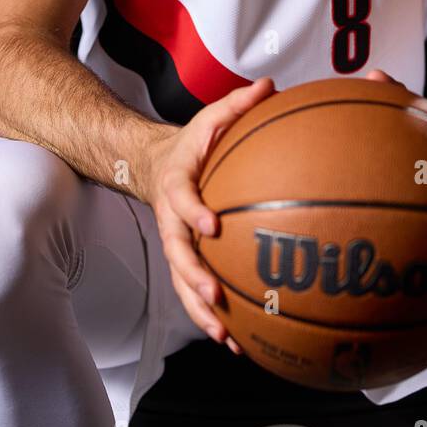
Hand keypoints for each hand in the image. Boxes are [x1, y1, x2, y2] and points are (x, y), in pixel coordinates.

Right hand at [146, 76, 275, 355]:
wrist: (156, 167)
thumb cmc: (192, 145)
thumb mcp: (210, 119)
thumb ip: (237, 105)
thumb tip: (270, 85)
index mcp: (178, 184)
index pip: (181, 199)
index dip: (193, 212)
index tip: (211, 225)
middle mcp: (172, 221)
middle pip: (177, 254)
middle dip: (194, 277)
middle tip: (215, 295)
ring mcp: (176, 245)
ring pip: (182, 284)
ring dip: (200, 311)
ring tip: (223, 334)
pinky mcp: (185, 263)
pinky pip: (193, 294)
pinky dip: (210, 318)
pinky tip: (234, 341)